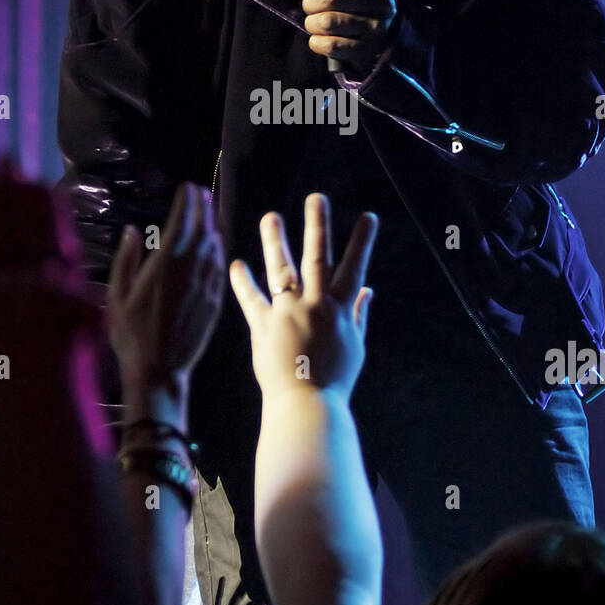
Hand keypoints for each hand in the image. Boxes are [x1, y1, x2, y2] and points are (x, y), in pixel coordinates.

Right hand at [107, 183, 223, 397]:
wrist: (159, 370)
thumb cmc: (130, 335)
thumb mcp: (117, 296)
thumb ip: (125, 260)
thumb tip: (131, 231)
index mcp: (164, 265)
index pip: (181, 223)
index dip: (187, 202)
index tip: (188, 188)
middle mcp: (190, 271)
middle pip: (202, 230)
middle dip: (202, 208)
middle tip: (200, 193)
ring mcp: (206, 286)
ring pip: (214, 247)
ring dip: (211, 226)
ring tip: (207, 213)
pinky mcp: (215, 301)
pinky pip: (220, 268)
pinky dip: (218, 251)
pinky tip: (214, 245)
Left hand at [229, 193, 376, 398]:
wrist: (306, 406)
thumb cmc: (334, 381)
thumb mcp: (355, 347)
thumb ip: (360, 315)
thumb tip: (369, 290)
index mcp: (339, 311)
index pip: (353, 269)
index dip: (361, 242)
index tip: (368, 217)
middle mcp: (314, 306)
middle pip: (317, 259)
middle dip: (318, 226)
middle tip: (317, 198)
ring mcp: (287, 314)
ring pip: (282, 270)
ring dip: (276, 241)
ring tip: (270, 216)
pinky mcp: (263, 327)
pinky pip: (251, 299)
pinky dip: (242, 281)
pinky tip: (236, 262)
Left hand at [293, 0, 395, 75]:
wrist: (385, 35)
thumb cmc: (358, 4)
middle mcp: (381, 3)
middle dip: (311, 3)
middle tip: (312, 8)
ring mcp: (375, 29)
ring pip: (326, 22)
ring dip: (312, 23)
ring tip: (315, 23)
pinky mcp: (366, 50)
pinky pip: (329, 45)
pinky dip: (316, 42)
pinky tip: (319, 38)